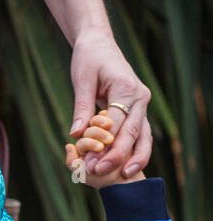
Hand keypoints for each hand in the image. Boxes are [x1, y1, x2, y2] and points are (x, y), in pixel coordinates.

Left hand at [69, 30, 151, 178]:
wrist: (100, 44)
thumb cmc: (89, 59)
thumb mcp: (82, 80)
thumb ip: (82, 108)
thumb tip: (76, 135)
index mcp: (127, 87)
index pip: (115, 122)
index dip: (102, 144)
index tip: (87, 161)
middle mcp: (140, 97)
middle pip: (132, 132)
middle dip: (116, 155)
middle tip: (98, 172)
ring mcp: (142, 105)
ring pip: (143, 137)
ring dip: (134, 158)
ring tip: (123, 176)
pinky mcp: (139, 112)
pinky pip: (140, 135)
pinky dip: (134, 152)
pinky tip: (125, 168)